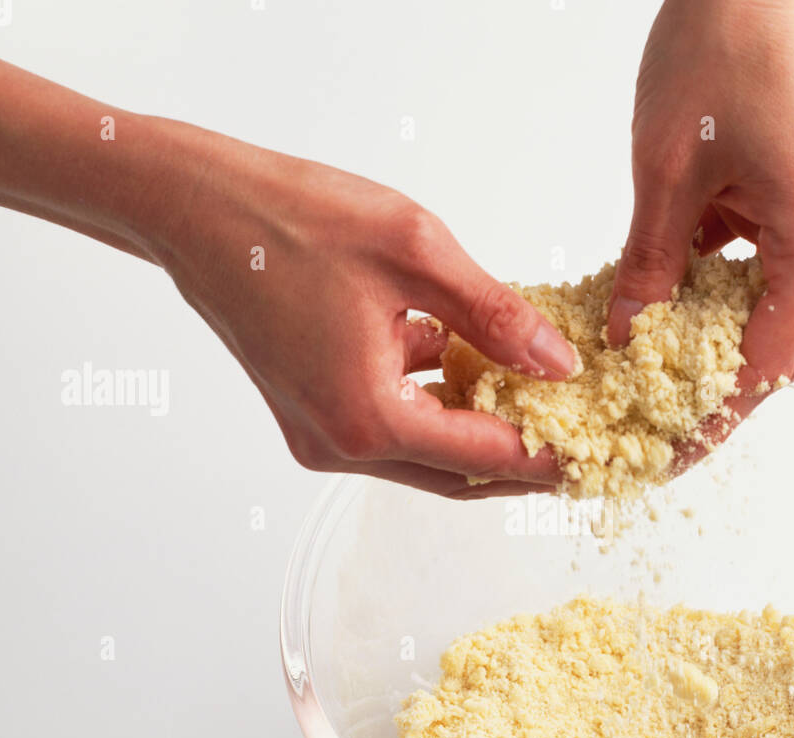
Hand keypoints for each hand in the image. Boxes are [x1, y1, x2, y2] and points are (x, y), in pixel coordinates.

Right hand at [148, 126, 577, 497]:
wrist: (192, 206)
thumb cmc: (289, 218)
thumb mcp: (415, 251)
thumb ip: (494, 314)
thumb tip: (559, 363)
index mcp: (366, 418)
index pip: (484, 457)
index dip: (550, 457)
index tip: (601, 456)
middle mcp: (340, 444)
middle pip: (457, 475)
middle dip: (523, 463)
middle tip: (585, 451)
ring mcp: (321, 434)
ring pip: (427, 455)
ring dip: (482, 437)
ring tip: (547, 413)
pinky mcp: (313, 412)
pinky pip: (394, 424)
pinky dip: (440, 408)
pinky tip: (482, 374)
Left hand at [609, 0, 793, 456]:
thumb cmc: (719, 50)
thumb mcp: (665, 174)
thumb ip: (650, 266)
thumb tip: (628, 333)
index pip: (767, 364)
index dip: (716, 414)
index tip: (673, 446)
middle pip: (790, 349)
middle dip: (727, 388)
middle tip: (665, 417)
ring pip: (791, 313)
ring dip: (732, 340)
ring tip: (667, 365)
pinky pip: (785, 269)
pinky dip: (737, 293)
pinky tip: (686, 296)